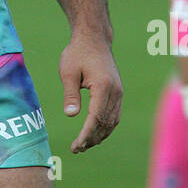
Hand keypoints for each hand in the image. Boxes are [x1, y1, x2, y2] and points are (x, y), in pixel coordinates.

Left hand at [59, 33, 121, 152]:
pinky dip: (105, 127)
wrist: (94, 38)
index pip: (96, 118)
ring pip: (112, 121)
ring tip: (84, 145)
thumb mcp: (68, 71)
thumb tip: (71, 115)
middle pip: (105, 123)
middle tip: (76, 149)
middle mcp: (115, 91)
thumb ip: (70, 94)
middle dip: (92, 138)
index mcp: (103, 86)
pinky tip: (95, 133)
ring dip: (100, 135)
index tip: (76, 146)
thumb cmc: (78, 53)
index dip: (86, 134)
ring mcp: (119, 92)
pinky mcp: (118, 92)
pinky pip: (114, 115)